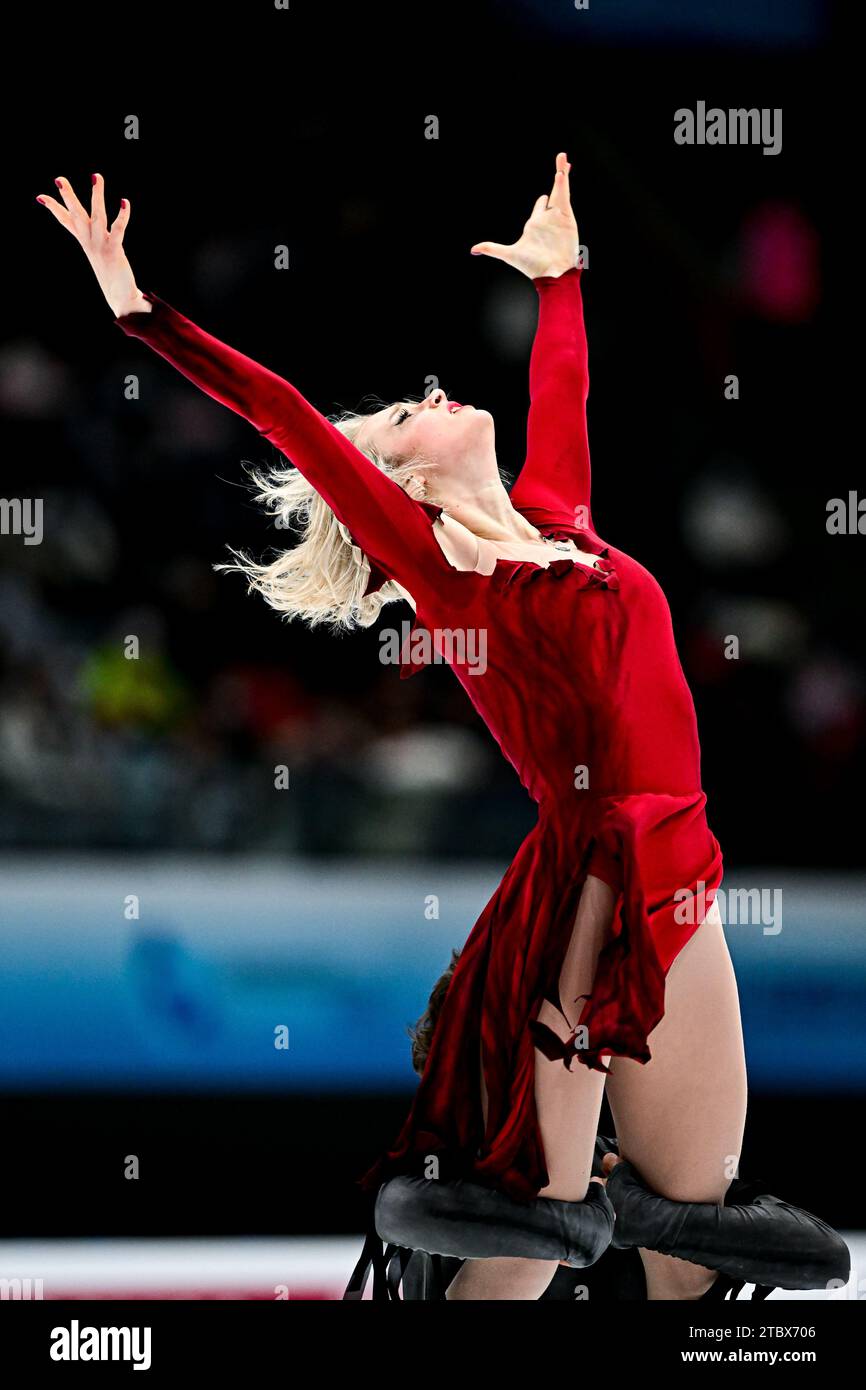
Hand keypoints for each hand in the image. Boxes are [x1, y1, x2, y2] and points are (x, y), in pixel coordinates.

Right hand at [36, 173, 149, 316]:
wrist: (119, 296)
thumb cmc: (110, 273)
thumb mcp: (96, 252)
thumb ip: (93, 239)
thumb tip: (88, 229)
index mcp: (84, 241)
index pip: (66, 221)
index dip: (54, 209)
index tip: (40, 196)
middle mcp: (89, 241)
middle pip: (76, 215)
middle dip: (68, 196)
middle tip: (59, 179)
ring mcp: (100, 245)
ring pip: (97, 216)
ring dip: (97, 196)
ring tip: (96, 176)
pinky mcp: (114, 251)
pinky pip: (118, 230)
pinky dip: (122, 215)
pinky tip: (124, 201)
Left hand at [471, 152, 579, 279]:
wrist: (551, 273)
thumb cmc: (532, 266)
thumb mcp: (509, 254)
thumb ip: (492, 248)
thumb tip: (473, 249)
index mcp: (536, 224)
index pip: (540, 206)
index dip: (541, 200)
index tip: (543, 197)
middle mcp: (548, 218)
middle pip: (553, 192)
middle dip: (557, 177)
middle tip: (561, 163)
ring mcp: (558, 216)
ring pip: (560, 190)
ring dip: (561, 172)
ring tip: (562, 157)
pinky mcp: (567, 217)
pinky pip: (564, 196)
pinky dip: (563, 184)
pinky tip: (561, 172)